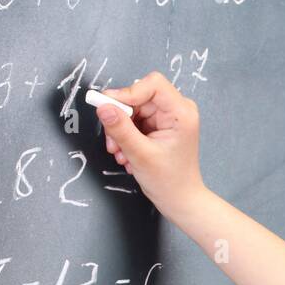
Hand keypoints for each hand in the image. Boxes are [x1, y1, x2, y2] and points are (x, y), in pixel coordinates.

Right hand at [96, 71, 205, 218]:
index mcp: (182, 112)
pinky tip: (127, 154)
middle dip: (121, 118)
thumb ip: (120, 129)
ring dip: (121, 131)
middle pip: (138, 96)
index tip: (108, 107)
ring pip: (133, 109)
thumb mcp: (140, 155)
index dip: (127, 92)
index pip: (153, 84)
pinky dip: (125, 136)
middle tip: (113, 142)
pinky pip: (134, 120)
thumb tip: (103, 107)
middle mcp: (177, 110)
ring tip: (122, 154)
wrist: (180, 200)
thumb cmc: (169, 182)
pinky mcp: (159, 125)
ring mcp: (168, 117)